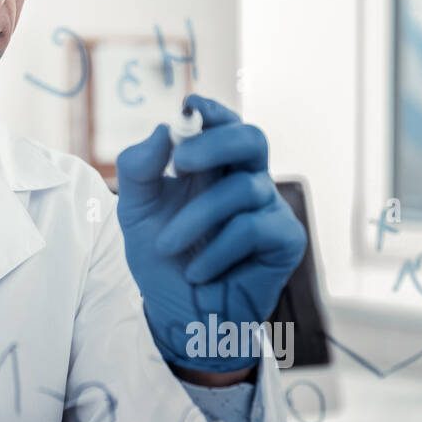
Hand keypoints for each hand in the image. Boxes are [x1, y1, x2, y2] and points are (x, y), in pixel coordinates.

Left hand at [115, 95, 305, 371]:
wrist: (180, 316)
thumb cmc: (163, 259)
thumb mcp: (136, 212)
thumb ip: (139, 169)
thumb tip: (164, 129)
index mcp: (212, 166)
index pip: (223, 125)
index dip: (213, 111)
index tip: (191, 104)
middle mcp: (245, 180)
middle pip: (252, 138)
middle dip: (217, 142)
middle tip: (181, 162)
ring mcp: (269, 209)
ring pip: (243, 188)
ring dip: (196, 218)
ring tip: (166, 247)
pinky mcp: (285, 241)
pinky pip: (253, 228)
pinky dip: (217, 250)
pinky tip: (197, 272)